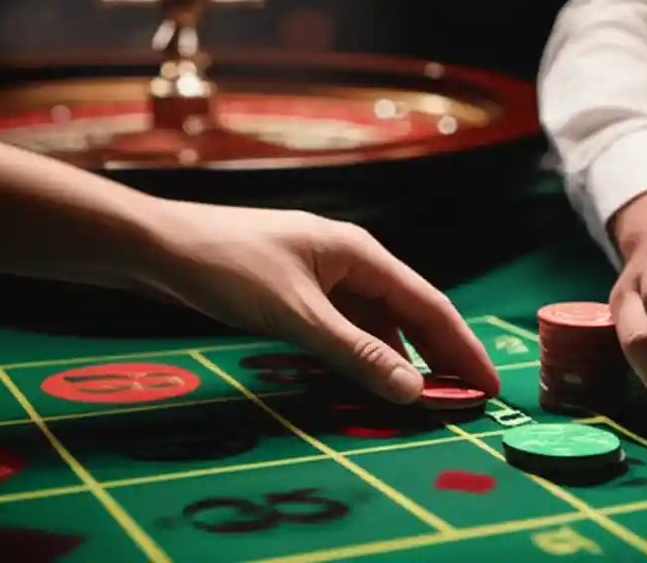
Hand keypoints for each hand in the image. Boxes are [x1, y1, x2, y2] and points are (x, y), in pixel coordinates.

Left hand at [140, 200, 499, 404]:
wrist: (158, 247)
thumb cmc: (227, 267)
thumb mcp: (296, 315)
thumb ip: (354, 353)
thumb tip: (413, 391)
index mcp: (359, 252)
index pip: (428, 303)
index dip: (461, 346)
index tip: (487, 385)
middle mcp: (348, 261)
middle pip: (408, 312)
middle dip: (440, 355)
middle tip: (467, 400)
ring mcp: (322, 276)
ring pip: (376, 322)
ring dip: (401, 358)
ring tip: (424, 398)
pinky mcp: (297, 293)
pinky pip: (345, 328)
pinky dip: (363, 354)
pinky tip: (368, 379)